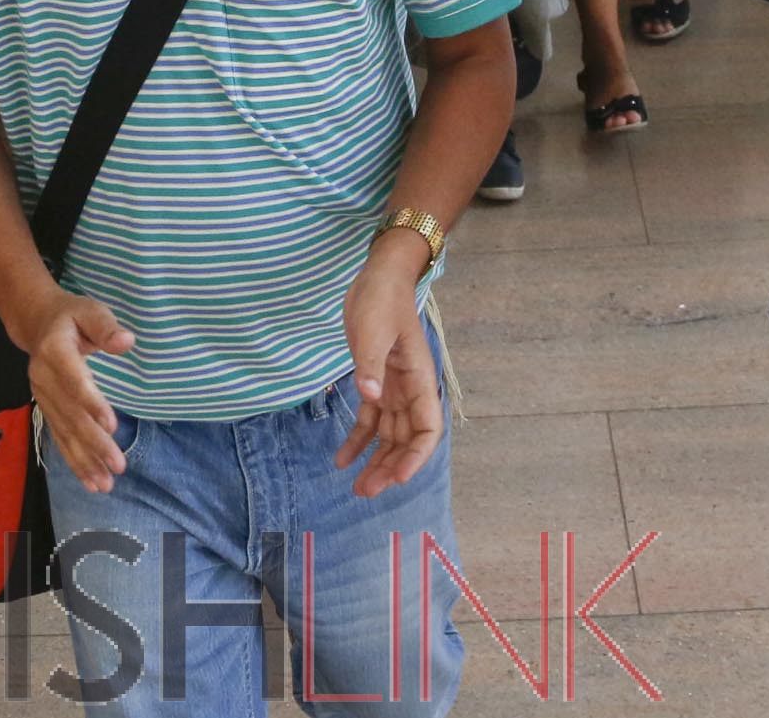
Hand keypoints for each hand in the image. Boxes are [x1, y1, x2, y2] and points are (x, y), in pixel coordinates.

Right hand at [9, 291, 136, 490]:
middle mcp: (42, 377)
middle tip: (118, 464)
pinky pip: (59, 438)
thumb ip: (105, 327)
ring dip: (84, 460)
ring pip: (64, 432)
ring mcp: (41, 396)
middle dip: (94, 442)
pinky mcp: (45, 409)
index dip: (90, 403)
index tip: (112, 424)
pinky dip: (74, 461)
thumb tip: (126, 341)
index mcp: (53, 349)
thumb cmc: (71, 316)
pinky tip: (90, 481)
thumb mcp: (90, 311)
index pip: (73, 379)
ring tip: (105, 483)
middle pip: (70, 414)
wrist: (36, 323)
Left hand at [337, 246, 445, 496]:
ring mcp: (393, 388)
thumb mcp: (373, 331)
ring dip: (375, 460)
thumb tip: (370, 397)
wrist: (378, 277)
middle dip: (390, 467)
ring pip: (389, 435)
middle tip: (366, 491)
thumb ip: (370, 365)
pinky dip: (358, 439)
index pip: (426, 430)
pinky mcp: (375, 381)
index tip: (396, 478)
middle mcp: (410, 390)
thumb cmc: (382, 301)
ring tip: (356, 487)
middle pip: (406, 440)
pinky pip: (370, 419)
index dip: (415, 458)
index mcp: (419, 379)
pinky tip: (342, 459)